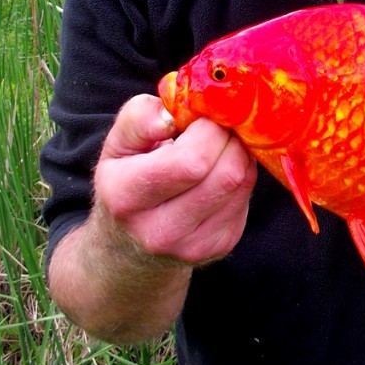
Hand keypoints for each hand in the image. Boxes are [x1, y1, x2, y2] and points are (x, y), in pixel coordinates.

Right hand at [92, 93, 256, 265]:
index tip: (203, 117)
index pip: (192, 161)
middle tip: (219, 126)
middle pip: (226, 173)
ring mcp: (193, 246)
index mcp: (127, 197)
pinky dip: (241, 175)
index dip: (209, 130)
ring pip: (242, 184)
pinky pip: (246, 198)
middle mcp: (159, 231)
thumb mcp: (117, 144)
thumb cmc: (125, 180)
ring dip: (240, 154)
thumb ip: (139, 118)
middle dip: (230, 139)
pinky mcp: (219, 247)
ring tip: (220, 145)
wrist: (128, 246)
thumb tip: (170, 117)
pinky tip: (221, 170)